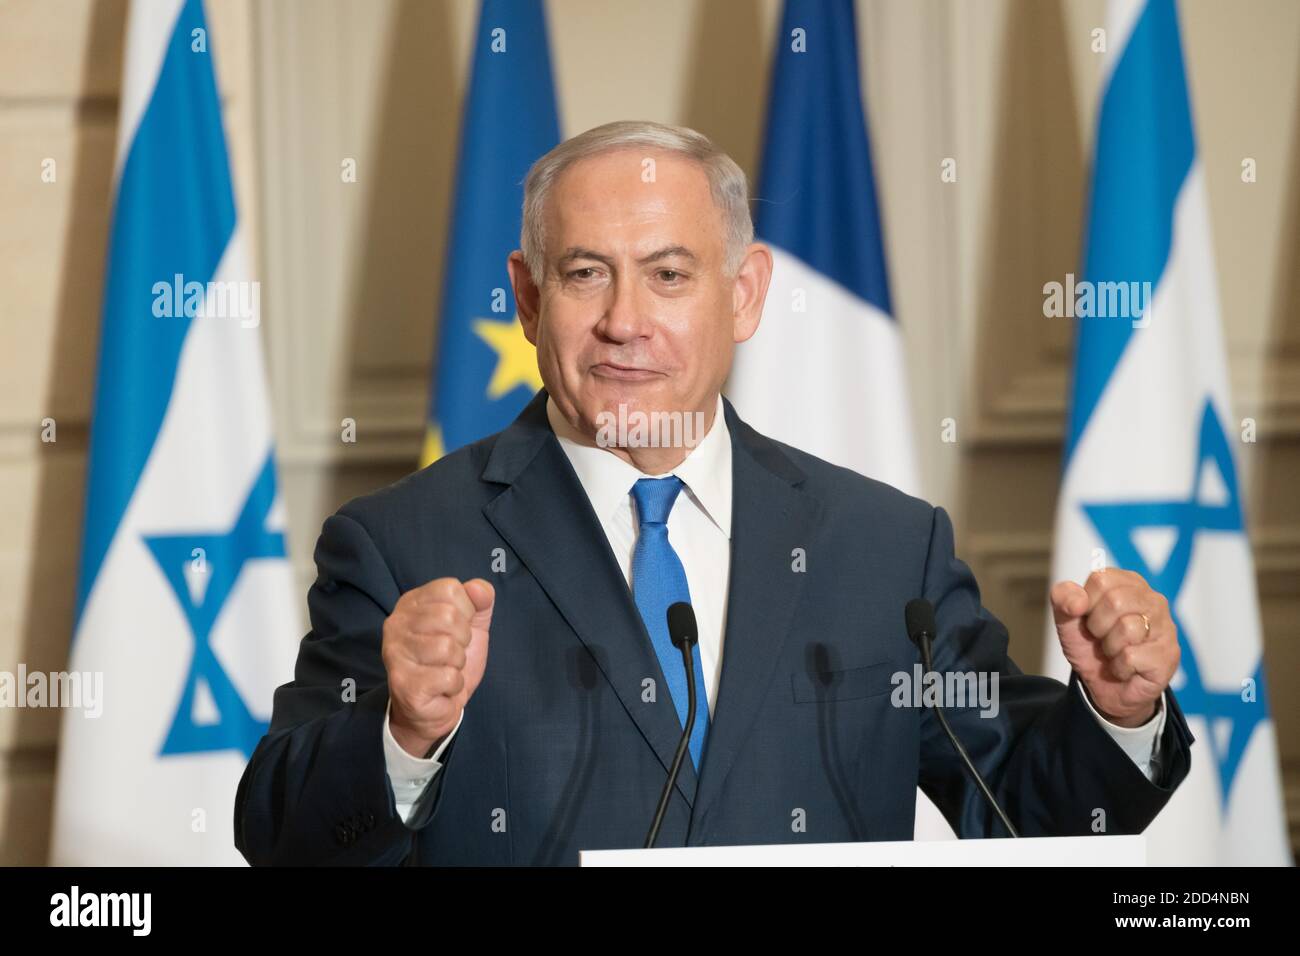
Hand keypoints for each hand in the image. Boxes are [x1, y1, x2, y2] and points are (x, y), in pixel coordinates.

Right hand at [382, 577, 493, 756]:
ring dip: (457, 664)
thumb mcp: (472, 624)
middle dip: (463, 640)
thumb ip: (481, 600)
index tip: (457, 628)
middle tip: (451, 654)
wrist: (435, 707)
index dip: (466, 611)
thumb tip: (480, 588)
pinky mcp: (403, 683)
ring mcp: (395, 653)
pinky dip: (454, 684)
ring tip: (445, 669)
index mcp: (412, 602)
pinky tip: (441, 688)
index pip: (450, 588)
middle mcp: (396, 623)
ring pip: (448, 647)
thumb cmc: (451, 660)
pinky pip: (448, 676)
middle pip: (449, 617)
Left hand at [1050, 569, 1178, 726]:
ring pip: (1128, 628)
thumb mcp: (1067, 620)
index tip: (1089, 617)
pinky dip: (1119, 668)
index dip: (1085, 603)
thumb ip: (1063, 599)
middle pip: (1116, 601)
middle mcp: (1153, 600)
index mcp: (1128, 583)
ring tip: (1115, 653)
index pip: (1101, 579)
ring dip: (1109, 648)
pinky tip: (1126, 668)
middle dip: (1097, 626)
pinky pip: (1131, 657)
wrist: (1104, 688)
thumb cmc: (1090, 646)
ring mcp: (1166, 627)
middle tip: (1102, 638)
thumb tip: (1078, 601)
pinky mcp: (1169, 655)